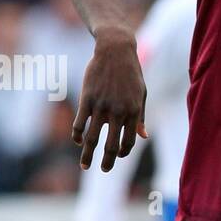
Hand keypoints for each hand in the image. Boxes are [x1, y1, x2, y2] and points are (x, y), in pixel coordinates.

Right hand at [72, 28, 146, 170]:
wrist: (115, 50)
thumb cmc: (131, 73)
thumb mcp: (141, 94)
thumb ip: (140, 117)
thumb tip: (143, 136)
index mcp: (133, 112)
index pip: (129, 141)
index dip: (124, 152)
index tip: (118, 156)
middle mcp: (117, 112)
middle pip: (111, 145)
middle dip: (107, 162)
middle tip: (104, 170)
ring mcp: (101, 106)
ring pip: (92, 138)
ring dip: (88, 155)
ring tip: (85, 166)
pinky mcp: (87, 99)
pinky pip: (80, 123)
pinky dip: (78, 135)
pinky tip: (78, 141)